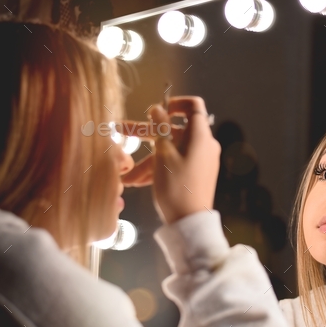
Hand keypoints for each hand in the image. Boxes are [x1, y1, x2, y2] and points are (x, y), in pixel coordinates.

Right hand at [121, 96, 220, 223]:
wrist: (190, 223)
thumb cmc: (177, 186)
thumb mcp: (163, 156)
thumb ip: (160, 129)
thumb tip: (157, 108)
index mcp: (200, 136)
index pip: (193, 106)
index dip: (175, 103)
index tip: (157, 109)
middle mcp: (203, 145)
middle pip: (174, 130)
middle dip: (147, 133)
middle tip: (122, 131)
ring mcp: (200, 160)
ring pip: (171, 150)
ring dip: (147, 158)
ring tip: (126, 171)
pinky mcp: (195, 174)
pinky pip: (175, 163)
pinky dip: (158, 168)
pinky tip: (137, 181)